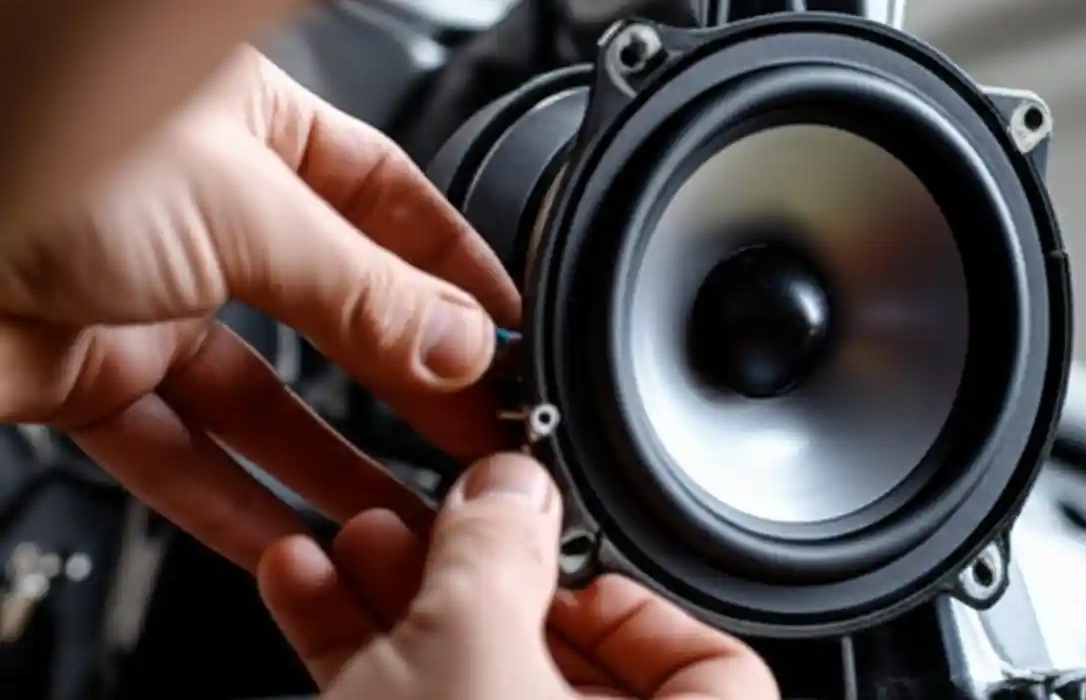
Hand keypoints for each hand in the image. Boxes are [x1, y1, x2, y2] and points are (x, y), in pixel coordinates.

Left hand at [0, 49, 518, 570]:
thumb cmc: (50, 145)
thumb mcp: (249, 211)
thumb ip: (362, 289)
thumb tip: (461, 342)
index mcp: (258, 136)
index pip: (391, 206)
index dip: (455, 271)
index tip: (507, 329)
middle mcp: (209, 215)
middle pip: (337, 315)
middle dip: (409, 383)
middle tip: (474, 438)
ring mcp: (149, 298)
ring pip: (264, 402)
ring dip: (329, 465)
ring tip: (402, 512)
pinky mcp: (90, 374)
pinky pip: (177, 452)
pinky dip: (231, 501)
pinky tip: (289, 534)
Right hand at [259, 454, 779, 698]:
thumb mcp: (470, 656)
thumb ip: (501, 554)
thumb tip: (512, 487)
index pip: (710, 661)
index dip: (631, 587)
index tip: (565, 545)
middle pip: (560, 648)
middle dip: (480, 563)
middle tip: (439, 511)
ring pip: (463, 669)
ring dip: (401, 589)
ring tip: (354, 530)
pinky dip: (353, 645)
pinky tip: (302, 583)